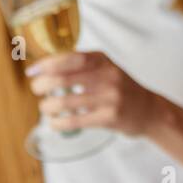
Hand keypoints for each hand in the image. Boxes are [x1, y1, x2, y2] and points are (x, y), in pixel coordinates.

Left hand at [26, 50, 161, 135]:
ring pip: (64, 102)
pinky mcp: (109, 118)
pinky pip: (73, 121)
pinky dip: (57, 123)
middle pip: (62, 80)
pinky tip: (54, 122)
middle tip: (37, 90)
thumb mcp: (106, 69)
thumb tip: (43, 68)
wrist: (149, 110)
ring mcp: (109, 98)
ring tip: (46, 108)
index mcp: (103, 61)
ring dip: (47, 107)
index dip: (45, 65)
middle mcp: (107, 76)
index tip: (32, 71)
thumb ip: (81, 66)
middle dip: (41, 86)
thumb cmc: (120, 88)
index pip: (69, 58)